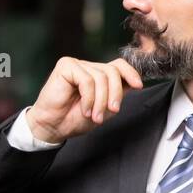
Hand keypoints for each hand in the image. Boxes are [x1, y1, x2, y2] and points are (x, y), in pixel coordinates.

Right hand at [26, 56, 142, 143]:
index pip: (119, 65)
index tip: (138, 86)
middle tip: (112, 111)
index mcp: (98, 75)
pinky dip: (89, 98)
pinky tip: (84, 109)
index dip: (131, 73)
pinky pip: (87, 80)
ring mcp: (77, 65)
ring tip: (94, 116)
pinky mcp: (66, 66)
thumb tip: (134, 83)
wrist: (53, 127)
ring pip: (101, 77)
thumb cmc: (75, 119)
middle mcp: (88, 67)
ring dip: (100, 100)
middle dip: (115, 93)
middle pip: (113, 71)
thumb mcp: (105, 109)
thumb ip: (117, 94)